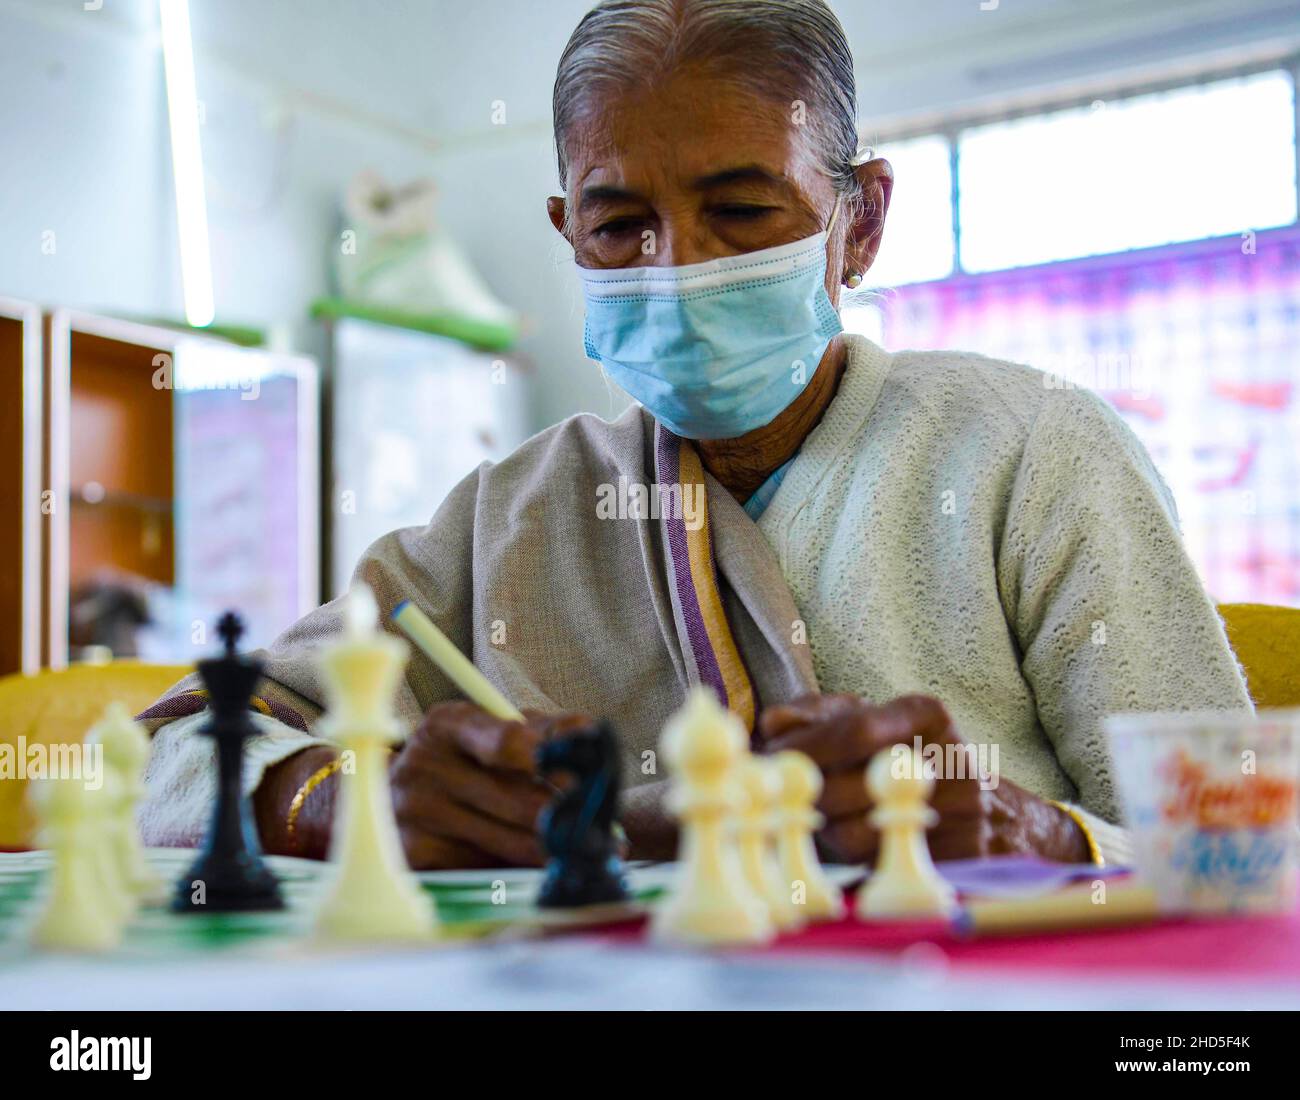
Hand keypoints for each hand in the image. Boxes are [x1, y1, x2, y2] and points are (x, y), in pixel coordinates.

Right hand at [390, 702, 592, 869]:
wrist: (394, 796)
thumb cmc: (462, 758)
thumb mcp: (492, 730)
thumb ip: (545, 730)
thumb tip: (590, 733)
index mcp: (447, 724)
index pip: (508, 741)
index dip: (555, 763)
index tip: (589, 781)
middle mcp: (424, 765)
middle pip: (518, 802)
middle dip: (569, 819)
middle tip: (609, 835)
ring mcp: (415, 813)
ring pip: (509, 842)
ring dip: (554, 850)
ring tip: (586, 852)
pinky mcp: (414, 854)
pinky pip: (486, 869)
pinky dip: (518, 870)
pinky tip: (536, 867)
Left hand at [755, 693, 1088, 863]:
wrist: (995, 815)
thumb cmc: (910, 757)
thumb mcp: (872, 722)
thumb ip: (819, 716)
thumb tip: (773, 723)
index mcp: (927, 715)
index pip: (857, 729)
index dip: (805, 746)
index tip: (769, 757)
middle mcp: (950, 759)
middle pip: (847, 785)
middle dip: (802, 794)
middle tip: (775, 795)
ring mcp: (959, 814)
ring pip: (853, 834)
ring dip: (823, 831)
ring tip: (824, 817)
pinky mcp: (955, 861)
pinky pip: (876, 866)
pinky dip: (849, 859)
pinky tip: (850, 843)